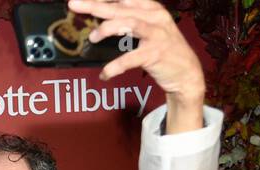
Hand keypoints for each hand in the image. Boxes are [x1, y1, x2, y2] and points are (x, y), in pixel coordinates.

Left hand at [70, 0, 204, 130]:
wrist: (185, 73)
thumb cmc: (162, 49)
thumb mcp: (149, 28)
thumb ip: (129, 20)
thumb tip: (102, 14)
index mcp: (152, 9)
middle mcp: (155, 17)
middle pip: (122, 7)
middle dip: (96, 5)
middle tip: (74, 4)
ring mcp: (157, 34)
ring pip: (129, 23)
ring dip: (106, 28)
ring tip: (92, 38)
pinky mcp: (156, 53)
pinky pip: (130, 58)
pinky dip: (114, 66)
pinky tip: (105, 73)